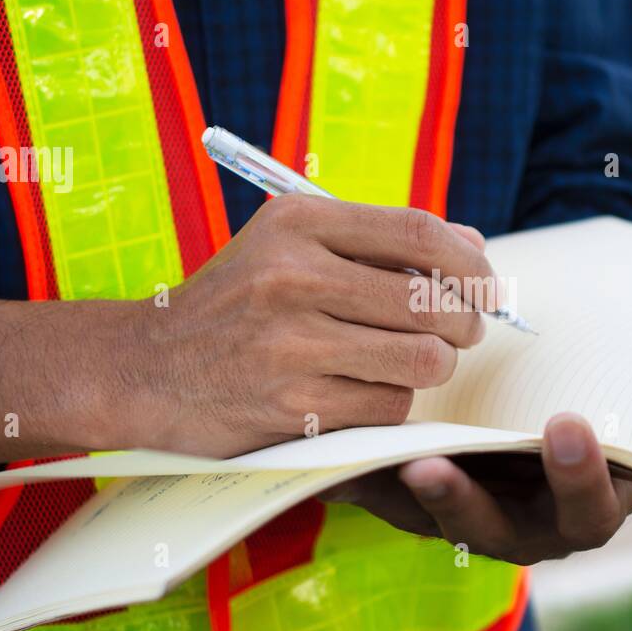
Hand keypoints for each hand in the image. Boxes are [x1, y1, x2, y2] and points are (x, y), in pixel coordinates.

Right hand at [126, 195, 493, 456]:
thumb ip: (379, 242)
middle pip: (433, 302)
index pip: (419, 232)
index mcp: (298, 224)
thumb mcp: (290, 247)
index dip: (471, 263)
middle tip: (460, 332)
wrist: (144, 369)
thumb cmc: (236, 304)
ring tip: (409, 362)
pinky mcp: (293, 406)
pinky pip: (390, 407)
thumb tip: (475, 247)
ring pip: (423, 360)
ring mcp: (291, 345)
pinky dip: (391, 403)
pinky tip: (362, 392)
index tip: (487, 285)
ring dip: (430, 367)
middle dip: (466, 322)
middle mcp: (294, 277)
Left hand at [324, 371, 631, 563]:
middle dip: (487, 500)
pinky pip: (388, 490)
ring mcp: (464, 508)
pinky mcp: (407, 491)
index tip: (569, 426)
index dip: (581, 476)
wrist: (519, 396)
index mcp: (585, 497)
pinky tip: (355, 439)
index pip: (592, 504)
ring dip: (428, 496)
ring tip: (412, 458)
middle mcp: (523, 517)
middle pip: (511, 532)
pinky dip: (373, 471)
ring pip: (442, 519)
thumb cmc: (594, 404)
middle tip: (469, 451)